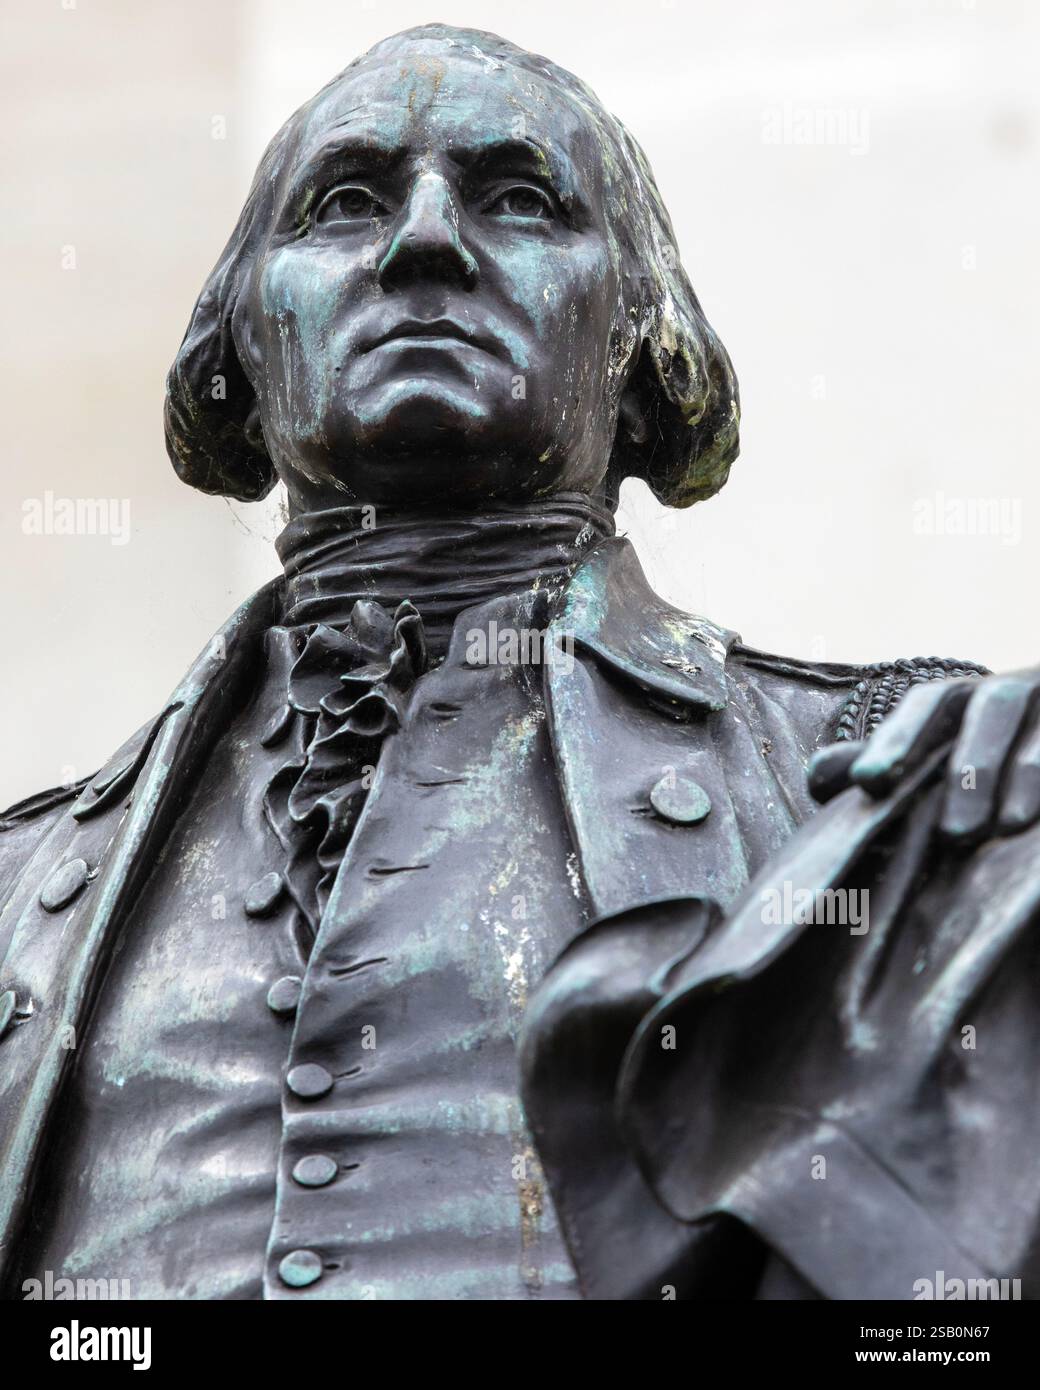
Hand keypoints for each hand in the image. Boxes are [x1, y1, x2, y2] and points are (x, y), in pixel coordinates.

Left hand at [808, 669, 1039, 840]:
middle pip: (989, 711)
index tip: (867, 783)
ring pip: (1035, 739)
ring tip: (989, 833)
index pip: (926, 706)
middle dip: (969, 770)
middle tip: (950, 833)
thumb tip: (819, 779)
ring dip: (1011, 783)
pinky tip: (1023, 824)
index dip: (896, 740)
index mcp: (959, 699)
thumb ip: (882, 767)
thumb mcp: (930, 761)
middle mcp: (1007, 693)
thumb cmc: (980, 760)